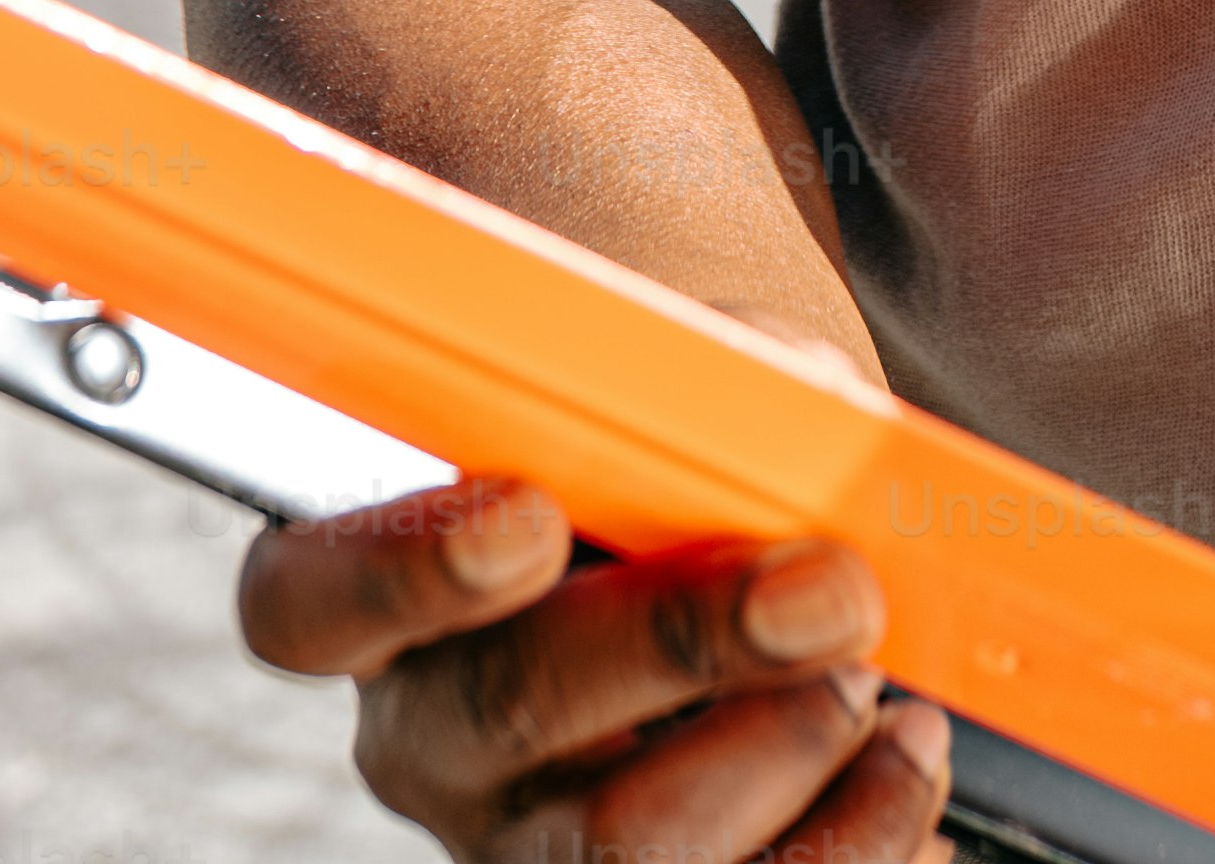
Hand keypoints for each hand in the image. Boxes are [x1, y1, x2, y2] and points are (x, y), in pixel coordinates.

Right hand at [234, 479, 954, 860]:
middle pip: (506, 712)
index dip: (399, 567)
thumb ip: (703, 395)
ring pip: (624, 848)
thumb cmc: (686, 486)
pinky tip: (909, 763)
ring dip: (788, 754)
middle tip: (835, 591)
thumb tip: (795, 407)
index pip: (306, 603)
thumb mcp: (675, 414)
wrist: (747, 594)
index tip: (532, 513)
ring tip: (885, 689)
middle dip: (684, 642)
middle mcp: (433, 744)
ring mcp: (529, 851)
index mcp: (385, 604)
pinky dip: (862, 837)